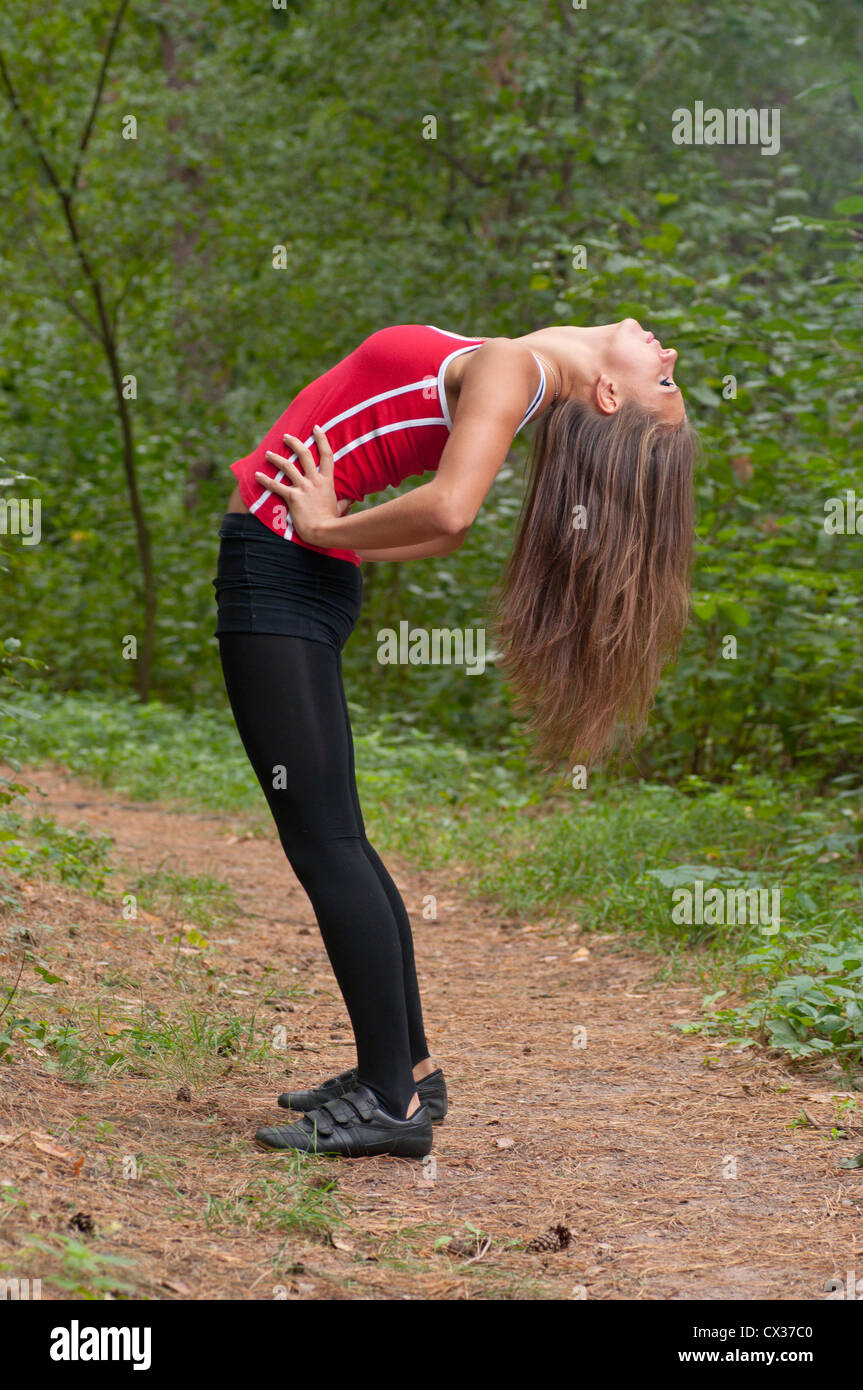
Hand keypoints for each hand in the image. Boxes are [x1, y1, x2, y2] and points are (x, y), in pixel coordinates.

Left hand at [255, 425, 350, 544]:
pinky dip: (265, 480)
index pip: (327, 455)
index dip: (322, 439)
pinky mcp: (292, 497)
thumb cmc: (333, 522)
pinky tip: (257, 475)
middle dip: (295, 443)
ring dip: (276, 458)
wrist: (324, 531)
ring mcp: (303, 488)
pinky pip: (276, 486)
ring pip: (287, 467)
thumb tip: (350, 500)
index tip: (316, 428)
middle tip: (286, 437)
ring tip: (267, 453)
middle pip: (304, 455)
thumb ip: (344, 501)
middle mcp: (315, 480)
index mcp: (327, 481)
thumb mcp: (341, 508)